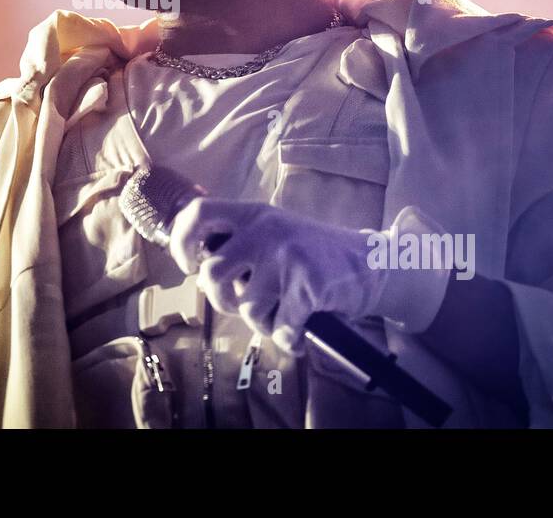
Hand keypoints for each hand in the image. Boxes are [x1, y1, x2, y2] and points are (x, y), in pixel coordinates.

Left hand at [168, 199, 451, 353]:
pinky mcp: (306, 286)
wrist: (370, 263)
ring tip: (283, 314)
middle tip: (242, 303)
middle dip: (223, 300)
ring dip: (263, 323)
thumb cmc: (313, 253)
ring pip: (246, 308)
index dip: (182, 242)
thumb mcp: (274, 231)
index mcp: (252, 214)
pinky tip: (301, 332)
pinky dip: (290, 339)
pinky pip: (280, 328)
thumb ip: (240, 241)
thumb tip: (200, 269)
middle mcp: (265, 230)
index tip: (189, 264)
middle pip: (212, 273)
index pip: (198, 214)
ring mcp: (285, 257)